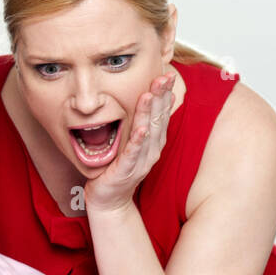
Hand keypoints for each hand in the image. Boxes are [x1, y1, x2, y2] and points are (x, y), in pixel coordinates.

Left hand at [83, 73, 175, 216]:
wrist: (109, 200)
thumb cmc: (118, 169)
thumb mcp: (132, 142)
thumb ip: (140, 123)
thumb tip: (149, 98)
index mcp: (153, 142)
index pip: (161, 114)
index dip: (164, 94)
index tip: (166, 73)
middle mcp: (151, 151)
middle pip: (159, 120)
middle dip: (161, 97)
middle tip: (163, 75)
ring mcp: (140, 162)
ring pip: (148, 134)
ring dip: (150, 114)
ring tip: (150, 94)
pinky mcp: (126, 172)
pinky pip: (133, 154)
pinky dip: (138, 142)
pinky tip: (141, 129)